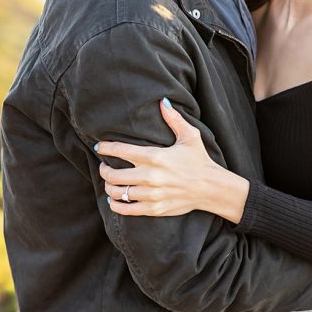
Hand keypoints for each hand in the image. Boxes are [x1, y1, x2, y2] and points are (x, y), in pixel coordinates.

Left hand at [94, 99, 247, 221]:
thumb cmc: (199, 161)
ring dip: (109, 187)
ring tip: (109, 183)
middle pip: (112, 175)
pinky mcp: (154, 208)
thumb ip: (174, 119)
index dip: (105, 148)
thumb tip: (163, 101)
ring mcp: (151, 194)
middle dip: (104, 170)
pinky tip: (114, 201)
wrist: (212, 188)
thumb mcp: (190, 137)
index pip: (119, 150)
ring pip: (117, 192)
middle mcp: (149, 176)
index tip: (100, 147)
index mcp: (154, 157)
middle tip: (104, 167)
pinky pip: (127, 209)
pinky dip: (116, 205)